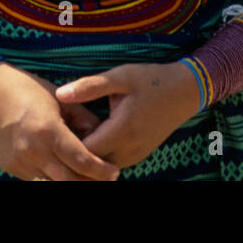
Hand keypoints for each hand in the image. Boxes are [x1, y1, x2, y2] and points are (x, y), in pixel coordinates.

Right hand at [0, 62, 120, 180]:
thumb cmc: (28, 90)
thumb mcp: (61, 100)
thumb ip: (84, 120)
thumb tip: (103, 137)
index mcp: (47, 130)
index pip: (81, 161)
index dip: (101, 171)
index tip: (115, 172)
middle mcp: (32, 150)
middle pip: (69, 181)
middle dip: (89, 182)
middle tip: (105, 178)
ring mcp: (20, 162)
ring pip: (53, 183)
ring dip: (71, 180)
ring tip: (85, 173)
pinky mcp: (10, 168)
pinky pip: (38, 178)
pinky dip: (52, 175)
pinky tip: (61, 166)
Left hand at [54, 63, 202, 170]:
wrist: (184, 91)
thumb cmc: (151, 80)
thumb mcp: (120, 77)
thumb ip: (90, 87)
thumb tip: (60, 94)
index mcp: (121, 131)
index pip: (83, 150)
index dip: (66, 140)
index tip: (57, 123)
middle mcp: (128, 150)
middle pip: (91, 161)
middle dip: (74, 148)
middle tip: (62, 127)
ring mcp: (135, 156)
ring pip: (101, 164)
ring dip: (88, 151)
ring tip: (75, 129)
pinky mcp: (138, 156)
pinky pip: (112, 161)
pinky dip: (101, 152)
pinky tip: (93, 132)